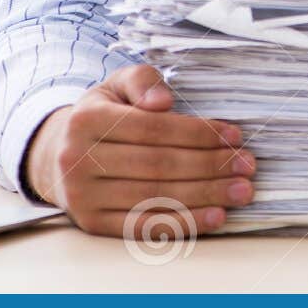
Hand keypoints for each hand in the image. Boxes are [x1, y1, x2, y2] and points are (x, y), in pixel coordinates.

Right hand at [23, 64, 256, 237]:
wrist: (60, 155)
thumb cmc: (105, 114)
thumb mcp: (118, 85)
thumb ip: (143, 81)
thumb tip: (164, 101)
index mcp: (86, 120)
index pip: (153, 128)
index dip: (198, 133)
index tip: (235, 136)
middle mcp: (77, 160)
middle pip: (157, 165)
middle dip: (210, 166)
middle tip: (248, 166)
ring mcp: (82, 196)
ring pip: (154, 198)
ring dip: (205, 196)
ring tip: (242, 191)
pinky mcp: (92, 224)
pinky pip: (143, 226)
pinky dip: (183, 223)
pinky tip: (215, 217)